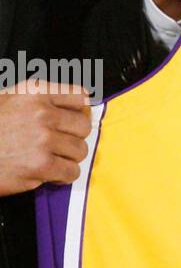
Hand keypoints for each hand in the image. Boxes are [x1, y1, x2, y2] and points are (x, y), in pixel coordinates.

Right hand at [0, 80, 91, 194]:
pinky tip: (51, 173)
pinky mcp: (40, 165)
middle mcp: (42, 113)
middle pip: (84, 126)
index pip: (80, 97)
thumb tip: (77, 105)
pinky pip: (70, 171)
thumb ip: (41, 98)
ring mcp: (43, 140)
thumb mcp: (9, 98)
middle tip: (60, 144)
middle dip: (74, 136)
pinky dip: (64, 175)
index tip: (72, 120)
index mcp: (35, 92)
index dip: (78, 111)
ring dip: (68, 157)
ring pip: (80, 150)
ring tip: (52, 159)